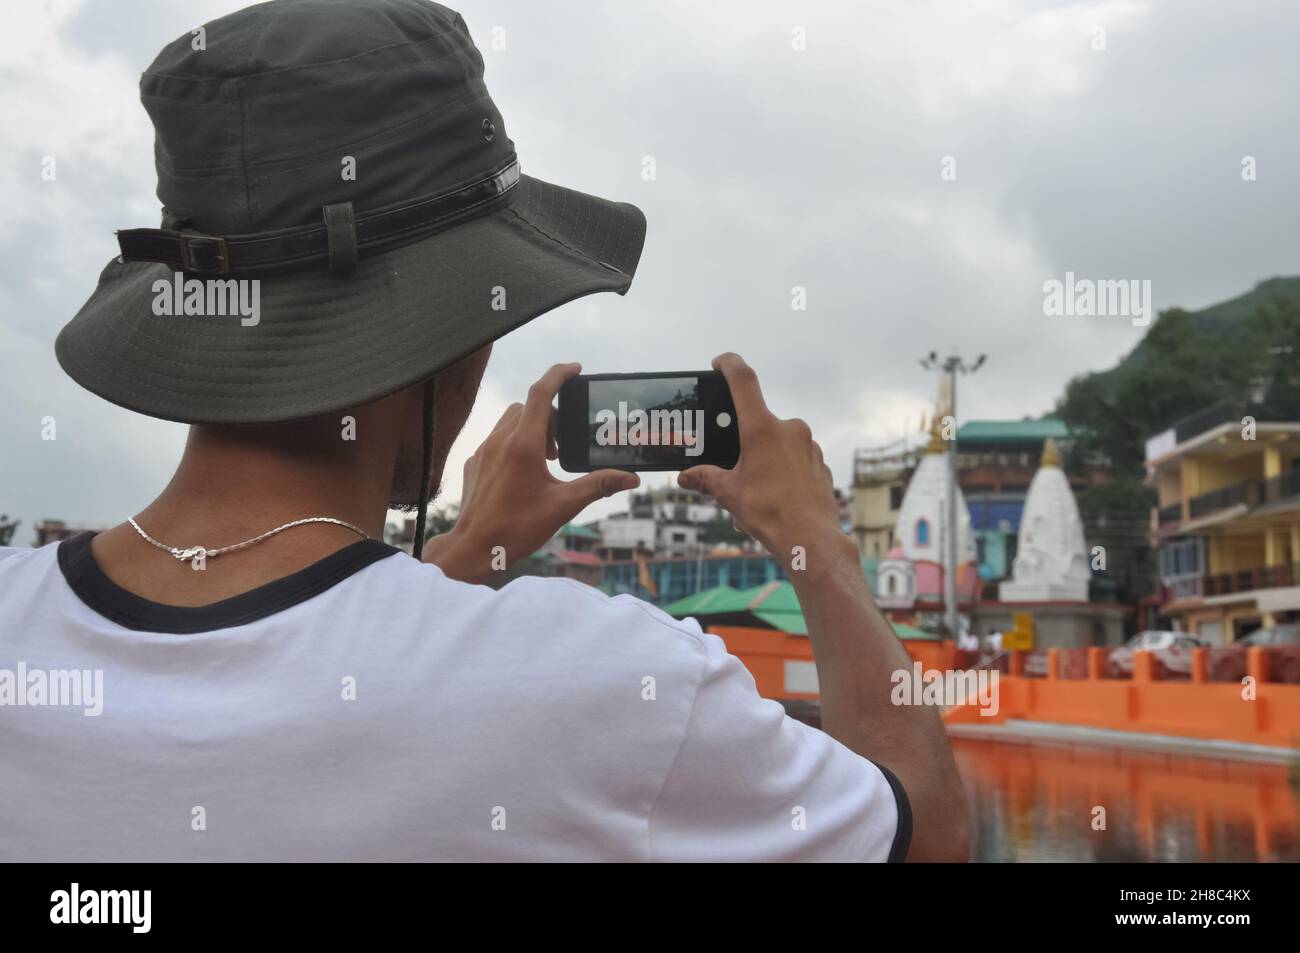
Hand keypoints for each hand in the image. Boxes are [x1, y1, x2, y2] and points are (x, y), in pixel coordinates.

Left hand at [423, 363, 639, 582]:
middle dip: (551, 415)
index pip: (542, 393)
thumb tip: (630, 478)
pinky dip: (515, 442)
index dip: (559, 374)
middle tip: (564, 445)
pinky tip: (524, 472)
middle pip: (529, 406)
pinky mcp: (475, 463)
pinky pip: (497, 438)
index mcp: (523, 445)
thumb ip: (598, 486)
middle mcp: (500, 440)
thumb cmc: (515, 529)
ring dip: (533, 427)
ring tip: (547, 459)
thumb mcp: (563, 507)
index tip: (575, 369)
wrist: (472, 549)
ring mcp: (484, 450)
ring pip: (511, 420)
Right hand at [678, 353, 843, 558]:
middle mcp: (789, 429)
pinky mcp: (819, 462)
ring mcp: (808, 445)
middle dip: (743, 439)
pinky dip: (781, 469)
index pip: (743, 381)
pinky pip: (794, 458)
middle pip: (758, 422)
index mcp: (762, 429)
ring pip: (777, 442)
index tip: (719, 362)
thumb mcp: (729, 494)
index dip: (729, 364)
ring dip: (763, 457)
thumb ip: (705, 478)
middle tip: (733, 461)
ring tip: (753, 489)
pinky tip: (774, 495)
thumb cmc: (769, 513)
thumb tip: (686, 476)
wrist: (811, 540)